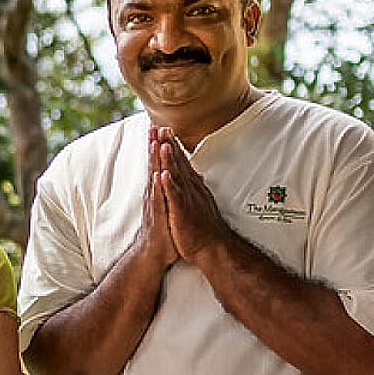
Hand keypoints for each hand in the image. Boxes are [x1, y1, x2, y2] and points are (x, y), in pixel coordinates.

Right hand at [139, 127, 179, 269]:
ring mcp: (155, 202)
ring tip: (155, 142)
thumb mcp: (169, 206)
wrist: (154, 253)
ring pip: (154, 177)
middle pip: (154, 164)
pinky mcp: (158, 214)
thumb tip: (174, 177)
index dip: (160, 145)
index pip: (159, 163)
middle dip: (154, 144)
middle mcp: (154, 193)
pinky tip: (159, 174)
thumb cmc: (164, 230)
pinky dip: (158, 185)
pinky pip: (158, 197)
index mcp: (159, 189)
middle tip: (154, 125)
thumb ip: (170, 191)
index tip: (161, 127)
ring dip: (155, 160)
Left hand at [153, 129, 232, 263]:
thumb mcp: (198, 203)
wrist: (213, 248)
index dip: (172, 145)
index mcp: (191, 187)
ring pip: (176, 175)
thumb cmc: (203, 227)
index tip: (164, 129)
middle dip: (169, 144)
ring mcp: (187, 199)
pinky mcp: (183, 212)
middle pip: (178, 163)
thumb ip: (195, 188)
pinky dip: (169, 185)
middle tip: (160, 126)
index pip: (181, 162)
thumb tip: (195, 176)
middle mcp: (190, 189)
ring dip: (169, 158)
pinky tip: (163, 174)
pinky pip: (175, 196)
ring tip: (162, 141)